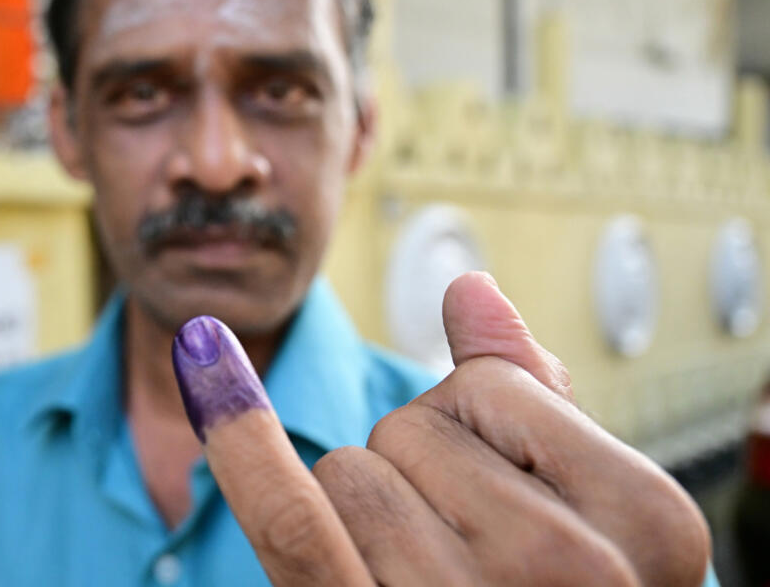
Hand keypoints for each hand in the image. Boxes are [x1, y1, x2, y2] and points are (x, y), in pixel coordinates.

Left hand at [171, 272, 710, 585]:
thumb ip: (538, 403)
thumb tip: (470, 291)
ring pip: (344, 472)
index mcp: (646, 521)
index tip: (513, 503)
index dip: (479, 430)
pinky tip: (202, 353)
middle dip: (420, 478)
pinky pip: (290, 517)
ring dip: (365, 522)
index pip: (491, 387)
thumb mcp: (596, 522)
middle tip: (467, 563)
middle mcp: (567, 570)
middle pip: (410, 430)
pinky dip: (239, 437)